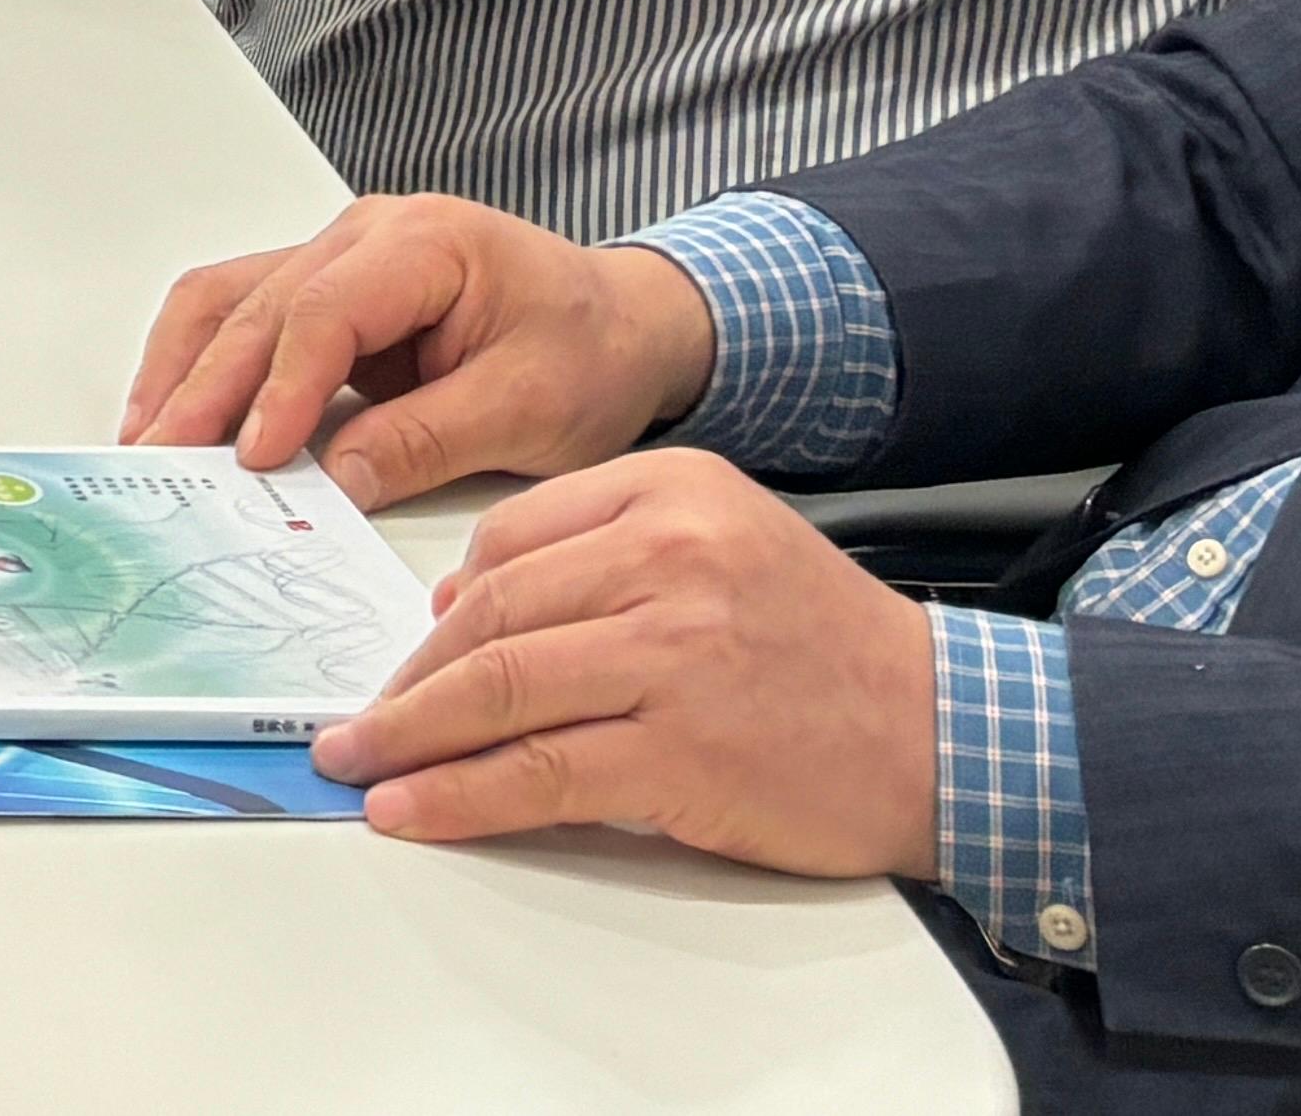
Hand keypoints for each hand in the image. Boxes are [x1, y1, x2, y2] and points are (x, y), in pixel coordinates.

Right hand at [122, 195, 720, 503]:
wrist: (627, 323)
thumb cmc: (592, 352)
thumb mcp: (530, 408)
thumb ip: (428, 438)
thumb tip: (335, 479)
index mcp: (426, 244)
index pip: (326, 310)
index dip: (282, 385)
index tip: (258, 456)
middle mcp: (367, 234)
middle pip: (260, 303)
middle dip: (205, 385)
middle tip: (162, 459)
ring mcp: (340, 254)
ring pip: (230, 297)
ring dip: (184, 368)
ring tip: (148, 438)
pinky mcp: (329, 289)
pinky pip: (244, 312)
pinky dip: (202, 359)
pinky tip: (174, 409)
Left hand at [313, 448, 938, 880]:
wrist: (945, 731)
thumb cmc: (825, 645)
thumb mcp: (722, 541)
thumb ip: (600, 551)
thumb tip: (462, 608)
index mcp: (669, 493)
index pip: (508, 539)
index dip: (437, 605)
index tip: (402, 651)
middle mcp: (667, 560)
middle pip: (489, 615)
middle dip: (407, 677)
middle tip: (356, 719)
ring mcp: (673, 657)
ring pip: (498, 689)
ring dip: (409, 735)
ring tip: (359, 763)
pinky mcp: (682, 753)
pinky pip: (538, 773)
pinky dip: (458, 794)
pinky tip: (411, 807)